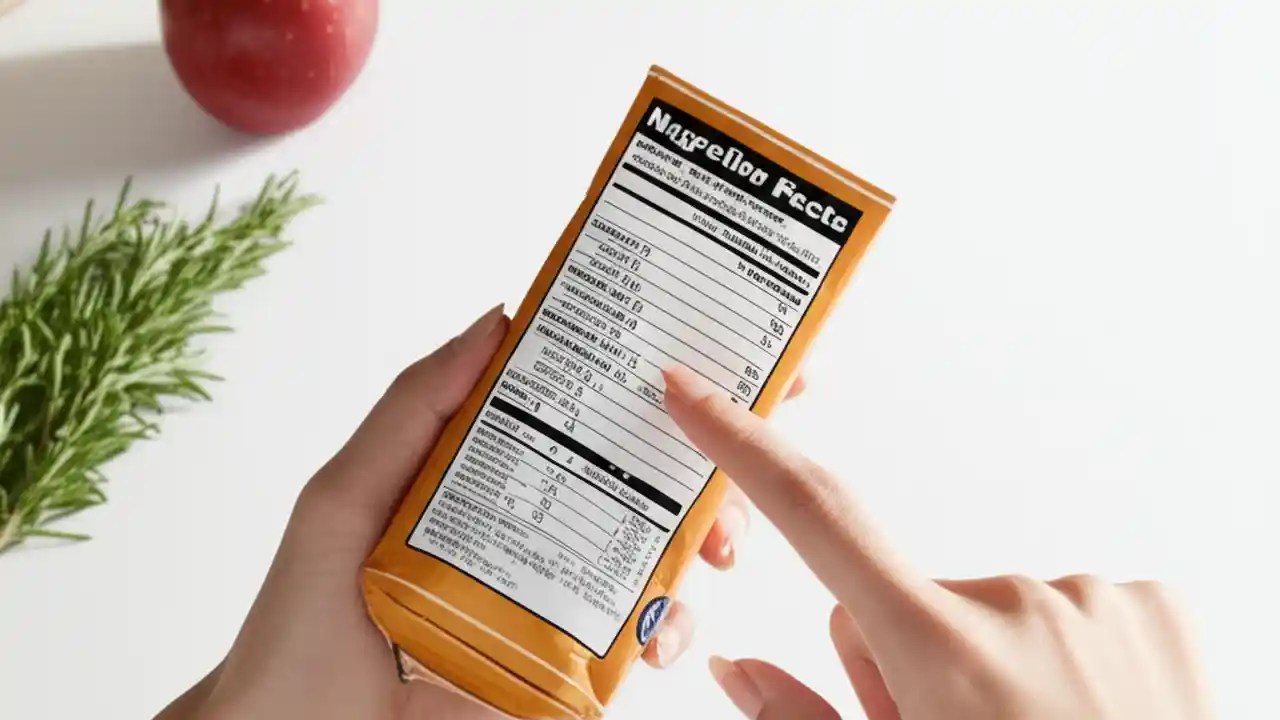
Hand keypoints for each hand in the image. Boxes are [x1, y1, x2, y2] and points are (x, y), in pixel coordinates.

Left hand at [155, 305, 802, 719]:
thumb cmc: (302, 622)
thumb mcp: (345, 498)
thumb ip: (413, 410)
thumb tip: (497, 322)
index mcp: (487, 472)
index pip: (578, 409)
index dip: (646, 377)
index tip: (718, 346)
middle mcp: (531, 525)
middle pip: (638, 476)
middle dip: (708, 458)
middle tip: (750, 446)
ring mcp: (552, 595)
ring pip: (656, 553)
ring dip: (706, 540)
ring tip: (718, 545)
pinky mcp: (564, 660)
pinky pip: (634, 636)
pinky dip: (668, 630)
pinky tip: (665, 633)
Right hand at [662, 366, 1212, 719]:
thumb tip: (735, 669)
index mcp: (937, 650)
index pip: (815, 515)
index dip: (743, 447)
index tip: (697, 395)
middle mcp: (1014, 603)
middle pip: (902, 598)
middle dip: (905, 655)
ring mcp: (1093, 597)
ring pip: (987, 610)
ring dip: (990, 665)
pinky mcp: (1155, 605)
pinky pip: (1066, 611)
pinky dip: (1063, 658)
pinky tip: (1087, 714)